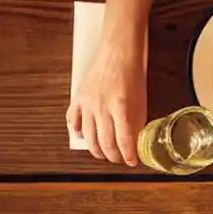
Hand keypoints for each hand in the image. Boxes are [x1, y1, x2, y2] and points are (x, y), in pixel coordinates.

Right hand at [67, 39, 145, 166]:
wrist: (118, 51)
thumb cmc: (130, 73)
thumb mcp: (140, 99)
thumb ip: (135, 121)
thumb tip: (133, 140)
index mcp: (120, 106)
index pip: (124, 140)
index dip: (128, 155)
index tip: (131, 162)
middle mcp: (102, 107)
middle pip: (105, 142)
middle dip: (113, 156)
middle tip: (118, 159)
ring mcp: (87, 104)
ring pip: (88, 136)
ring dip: (96, 149)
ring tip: (102, 154)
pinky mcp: (78, 98)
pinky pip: (72, 120)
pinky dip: (76, 131)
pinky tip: (82, 135)